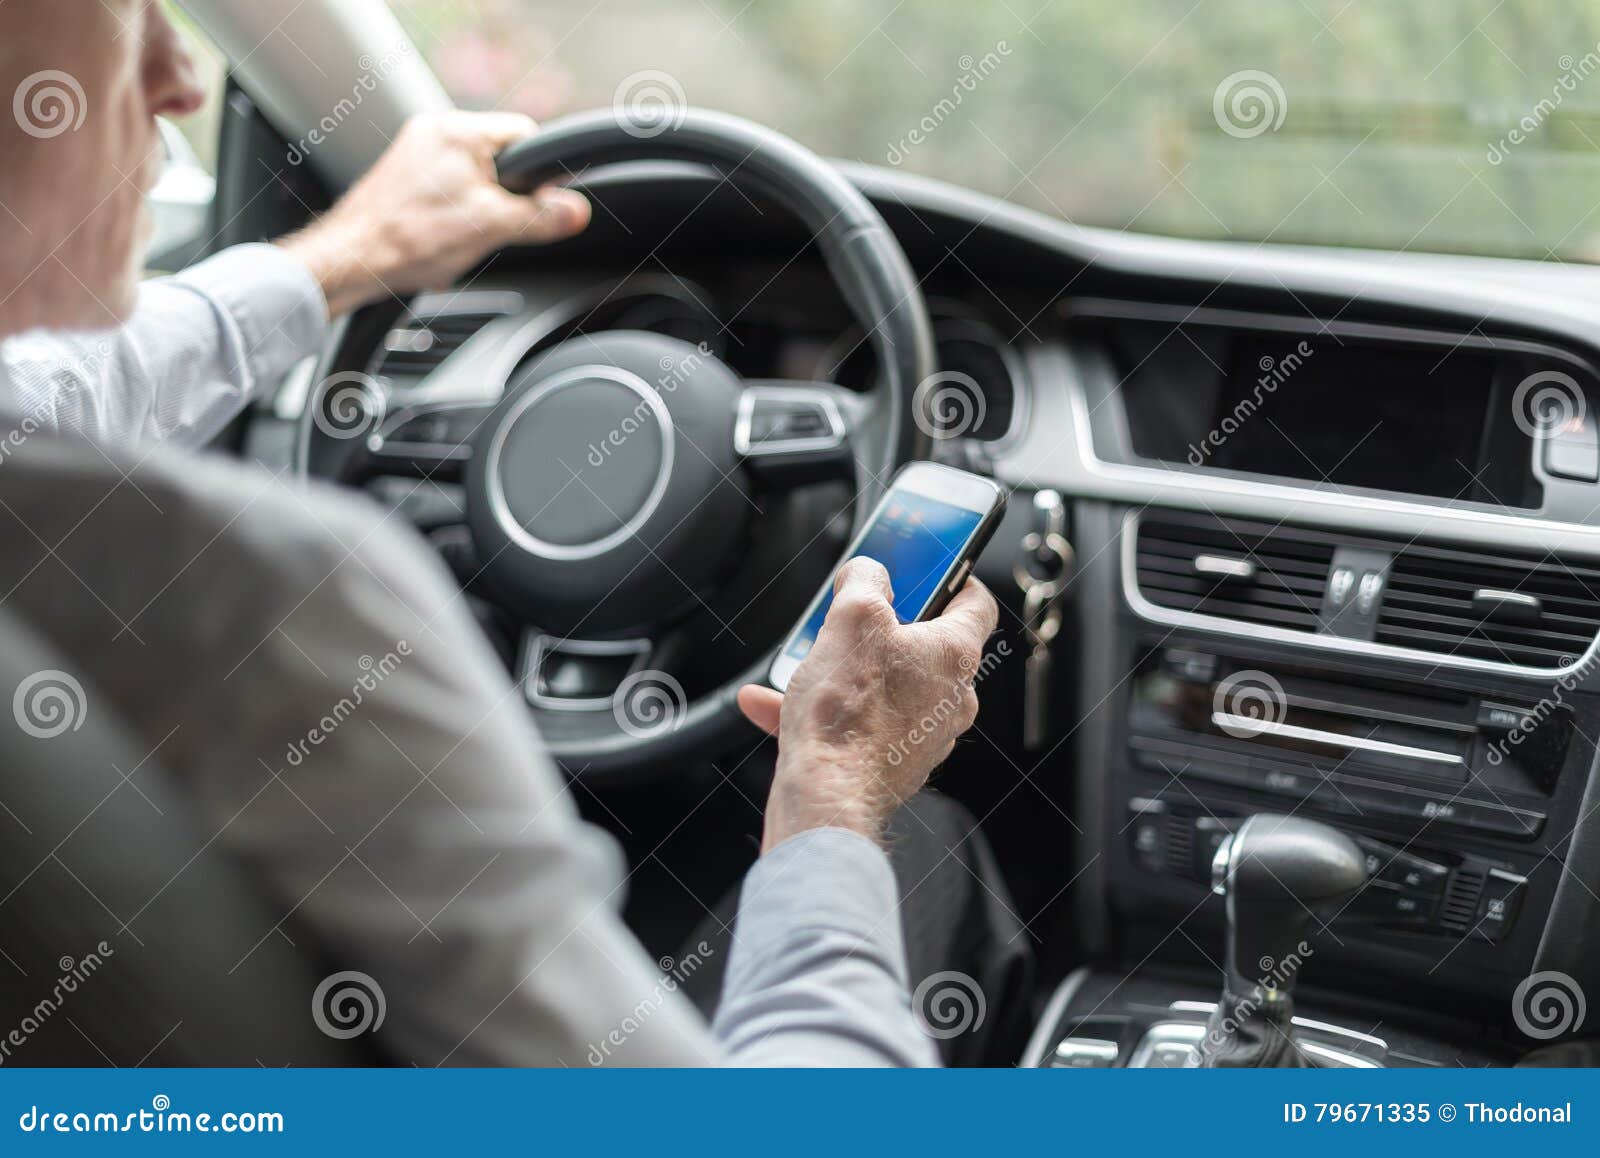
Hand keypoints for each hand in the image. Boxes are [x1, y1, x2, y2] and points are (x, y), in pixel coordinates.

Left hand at [278, 111, 590, 317]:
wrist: (351, 260)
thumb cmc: (407, 240)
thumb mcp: (491, 229)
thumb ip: (540, 217)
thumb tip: (576, 210)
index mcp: (458, 131)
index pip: (526, 135)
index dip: (542, 173)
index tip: (539, 202)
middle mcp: (433, 131)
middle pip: (501, 160)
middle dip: (504, 198)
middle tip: (490, 227)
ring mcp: (415, 152)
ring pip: (474, 178)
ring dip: (478, 210)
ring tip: (458, 235)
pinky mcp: (403, 176)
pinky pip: (448, 189)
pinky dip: (453, 215)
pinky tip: (440, 239)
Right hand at [739, 557, 999, 851]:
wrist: (827, 793)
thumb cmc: (848, 712)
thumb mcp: (852, 616)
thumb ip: (865, 581)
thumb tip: (867, 572)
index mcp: (954, 655)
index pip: (976, 602)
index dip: (956, 576)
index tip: (932, 569)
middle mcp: (950, 699)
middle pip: (925, 646)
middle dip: (883, 628)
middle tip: (852, 614)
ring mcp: (923, 735)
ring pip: (886, 686)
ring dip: (844, 669)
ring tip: (804, 661)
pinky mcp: (892, 762)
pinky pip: (860, 723)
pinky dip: (824, 709)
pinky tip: (774, 703)